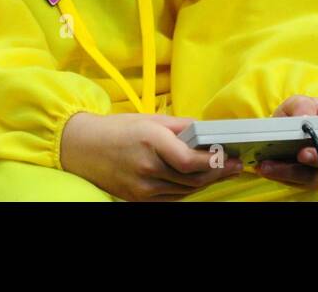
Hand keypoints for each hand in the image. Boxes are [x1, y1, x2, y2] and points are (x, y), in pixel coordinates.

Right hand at [60, 112, 242, 201]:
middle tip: (234, 166)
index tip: (232, 158)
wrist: (82, 148)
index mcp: (151, 142)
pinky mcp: (138, 199)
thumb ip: (183, 126)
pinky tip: (198, 179)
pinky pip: (172, 197)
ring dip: (206, 182)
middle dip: (217, 174)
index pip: (190, 161)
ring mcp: (141, 188)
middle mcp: (147, 168)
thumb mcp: (151, 119)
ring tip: (221, 171)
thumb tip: (210, 131)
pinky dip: (188, 189)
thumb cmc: (118, 129)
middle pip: (191, 179)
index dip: (215, 163)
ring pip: (184, 190)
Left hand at [252, 95, 317, 187]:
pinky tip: (265, 168)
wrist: (285, 128)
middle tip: (301, 154)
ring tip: (269, 165)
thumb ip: (302, 105)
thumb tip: (302, 117)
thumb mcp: (299, 101)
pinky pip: (296, 182)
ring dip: (291, 171)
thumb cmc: (299, 112)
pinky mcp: (306, 178)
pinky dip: (280, 175)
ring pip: (314, 175)